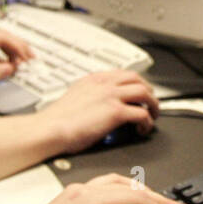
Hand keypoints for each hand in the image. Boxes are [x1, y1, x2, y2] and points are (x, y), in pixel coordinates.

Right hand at [37, 69, 160, 153]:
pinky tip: (142, 129)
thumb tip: (95, 104)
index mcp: (93, 79)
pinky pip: (142, 114)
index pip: (122, 74)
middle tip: (150, 102)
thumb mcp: (74, 97)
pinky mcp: (116, 112)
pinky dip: (147, 122)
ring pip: (144, 92)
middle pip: (137, 79)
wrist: (49, 129)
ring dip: (153, 104)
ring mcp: (111, 96)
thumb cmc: (57, 120)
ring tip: (153, 115)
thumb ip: (88, 95)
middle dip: (148, 90)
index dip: (134, 83)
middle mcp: (104, 84)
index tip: (138, 91)